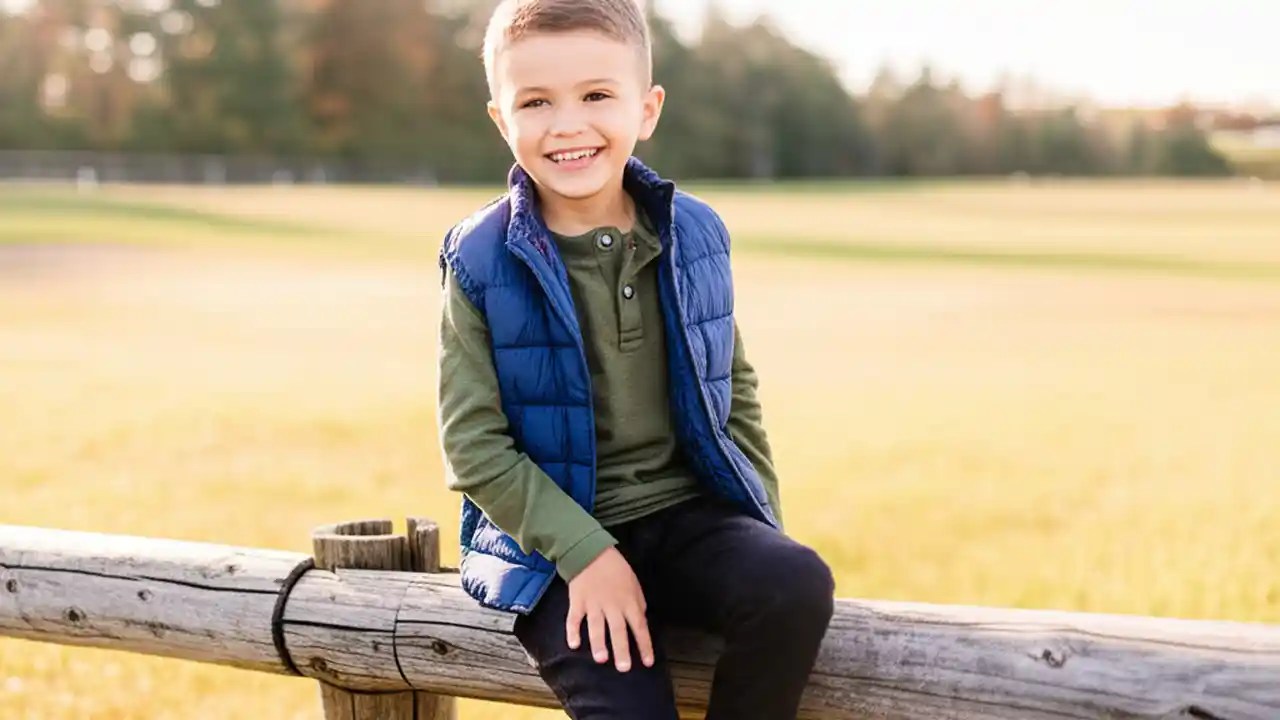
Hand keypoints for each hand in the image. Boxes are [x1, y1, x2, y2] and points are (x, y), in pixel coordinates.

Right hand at [565, 547, 653, 671]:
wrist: (591, 552)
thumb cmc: (616, 569)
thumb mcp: (634, 584)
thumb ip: (638, 604)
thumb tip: (641, 622)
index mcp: (629, 601)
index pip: (639, 626)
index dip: (644, 645)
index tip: (648, 662)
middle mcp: (612, 605)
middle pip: (618, 630)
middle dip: (621, 649)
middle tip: (624, 668)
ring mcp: (593, 604)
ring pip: (596, 626)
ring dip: (599, 643)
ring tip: (601, 659)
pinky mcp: (577, 601)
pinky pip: (574, 618)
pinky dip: (572, 631)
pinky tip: (573, 644)